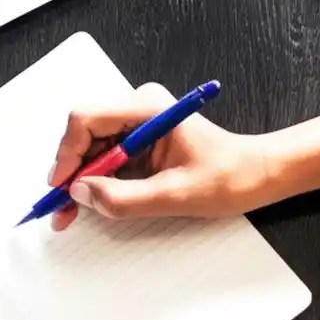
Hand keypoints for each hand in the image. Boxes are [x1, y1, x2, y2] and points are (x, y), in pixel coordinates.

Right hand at [48, 83, 276, 230]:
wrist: (258, 174)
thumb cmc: (230, 177)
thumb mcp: (176, 195)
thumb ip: (124, 197)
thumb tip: (81, 193)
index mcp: (147, 108)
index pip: (87, 119)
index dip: (68, 153)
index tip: (61, 185)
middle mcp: (138, 108)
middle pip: (85, 133)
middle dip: (70, 170)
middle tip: (60, 207)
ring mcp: (137, 122)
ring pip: (92, 146)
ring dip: (80, 178)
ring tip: (71, 211)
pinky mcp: (140, 138)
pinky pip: (107, 155)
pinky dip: (96, 179)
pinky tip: (90, 201)